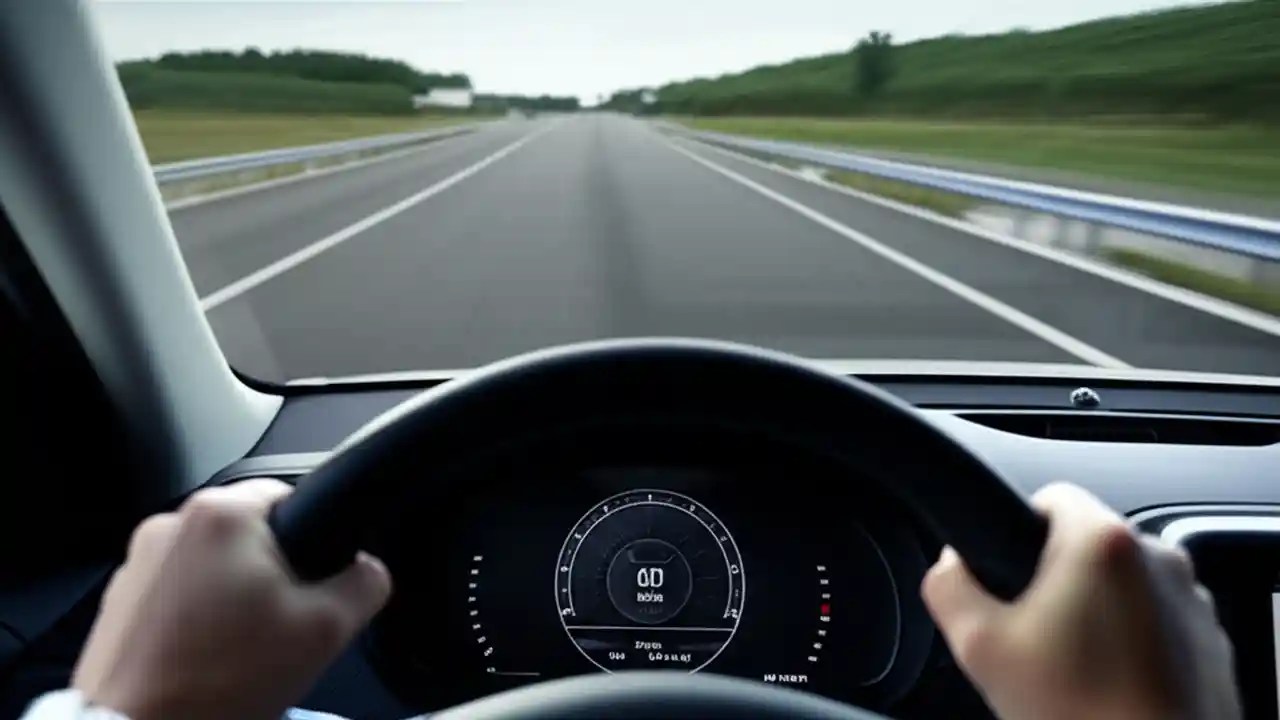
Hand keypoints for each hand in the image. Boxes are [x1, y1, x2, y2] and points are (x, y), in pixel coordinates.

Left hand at [72, 479, 391, 719]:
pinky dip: (195, 621)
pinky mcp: (117, 602)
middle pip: (250, 536)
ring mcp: (136, 564)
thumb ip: (366, 582)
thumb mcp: (326, 631)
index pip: (290, 495)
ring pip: (213, 567)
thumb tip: (367, 570)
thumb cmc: (218, 683)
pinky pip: (176, 597)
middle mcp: (169, 525)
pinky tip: (204, 661)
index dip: (314, 541)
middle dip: (271, 576)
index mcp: (220, 513)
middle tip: (280, 628)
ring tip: (237, 652)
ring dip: (232, 599)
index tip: (311, 585)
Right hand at [922, 483, 1238, 719]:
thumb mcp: (980, 648)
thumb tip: (949, 567)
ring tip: (1075, 668)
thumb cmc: (1082, 714)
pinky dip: (1133, 643)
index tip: (1011, 581)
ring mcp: (1192, 602)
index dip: (1018, 533)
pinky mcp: (1210, 643)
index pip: (1049, 497)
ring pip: (1123, 586)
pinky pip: (1158, 623)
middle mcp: (1159, 559)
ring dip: (1097, 612)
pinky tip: (1109, 685)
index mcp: (1103, 542)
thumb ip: (949, 586)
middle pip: (1087, 545)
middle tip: (1035, 637)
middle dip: (1057, 582)